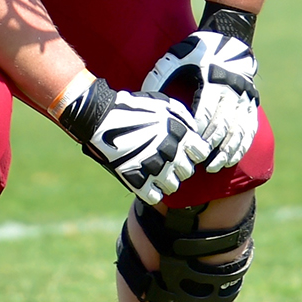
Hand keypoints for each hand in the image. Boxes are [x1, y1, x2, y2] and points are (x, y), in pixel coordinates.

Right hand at [57, 77, 210, 204]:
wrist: (100, 118)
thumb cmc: (132, 107)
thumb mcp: (162, 104)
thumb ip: (182, 117)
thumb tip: (194, 130)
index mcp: (179, 133)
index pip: (201, 153)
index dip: (192, 153)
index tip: (184, 151)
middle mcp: (171, 151)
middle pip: (187, 171)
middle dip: (179, 167)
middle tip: (167, 162)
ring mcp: (154, 168)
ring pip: (173, 186)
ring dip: (166, 181)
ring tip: (156, 173)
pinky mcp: (137, 181)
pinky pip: (154, 196)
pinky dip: (151, 192)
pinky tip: (146, 182)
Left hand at [145, 30, 259, 172]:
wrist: (229, 38)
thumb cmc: (198, 50)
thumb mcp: (177, 58)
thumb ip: (161, 76)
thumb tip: (143, 96)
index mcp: (214, 79)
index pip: (207, 110)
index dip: (198, 130)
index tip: (188, 143)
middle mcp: (233, 90)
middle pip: (224, 124)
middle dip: (211, 146)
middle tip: (198, 162)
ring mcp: (245, 98)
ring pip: (239, 130)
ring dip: (228, 150)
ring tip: (214, 166)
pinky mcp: (252, 103)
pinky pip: (250, 128)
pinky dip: (242, 145)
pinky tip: (231, 158)